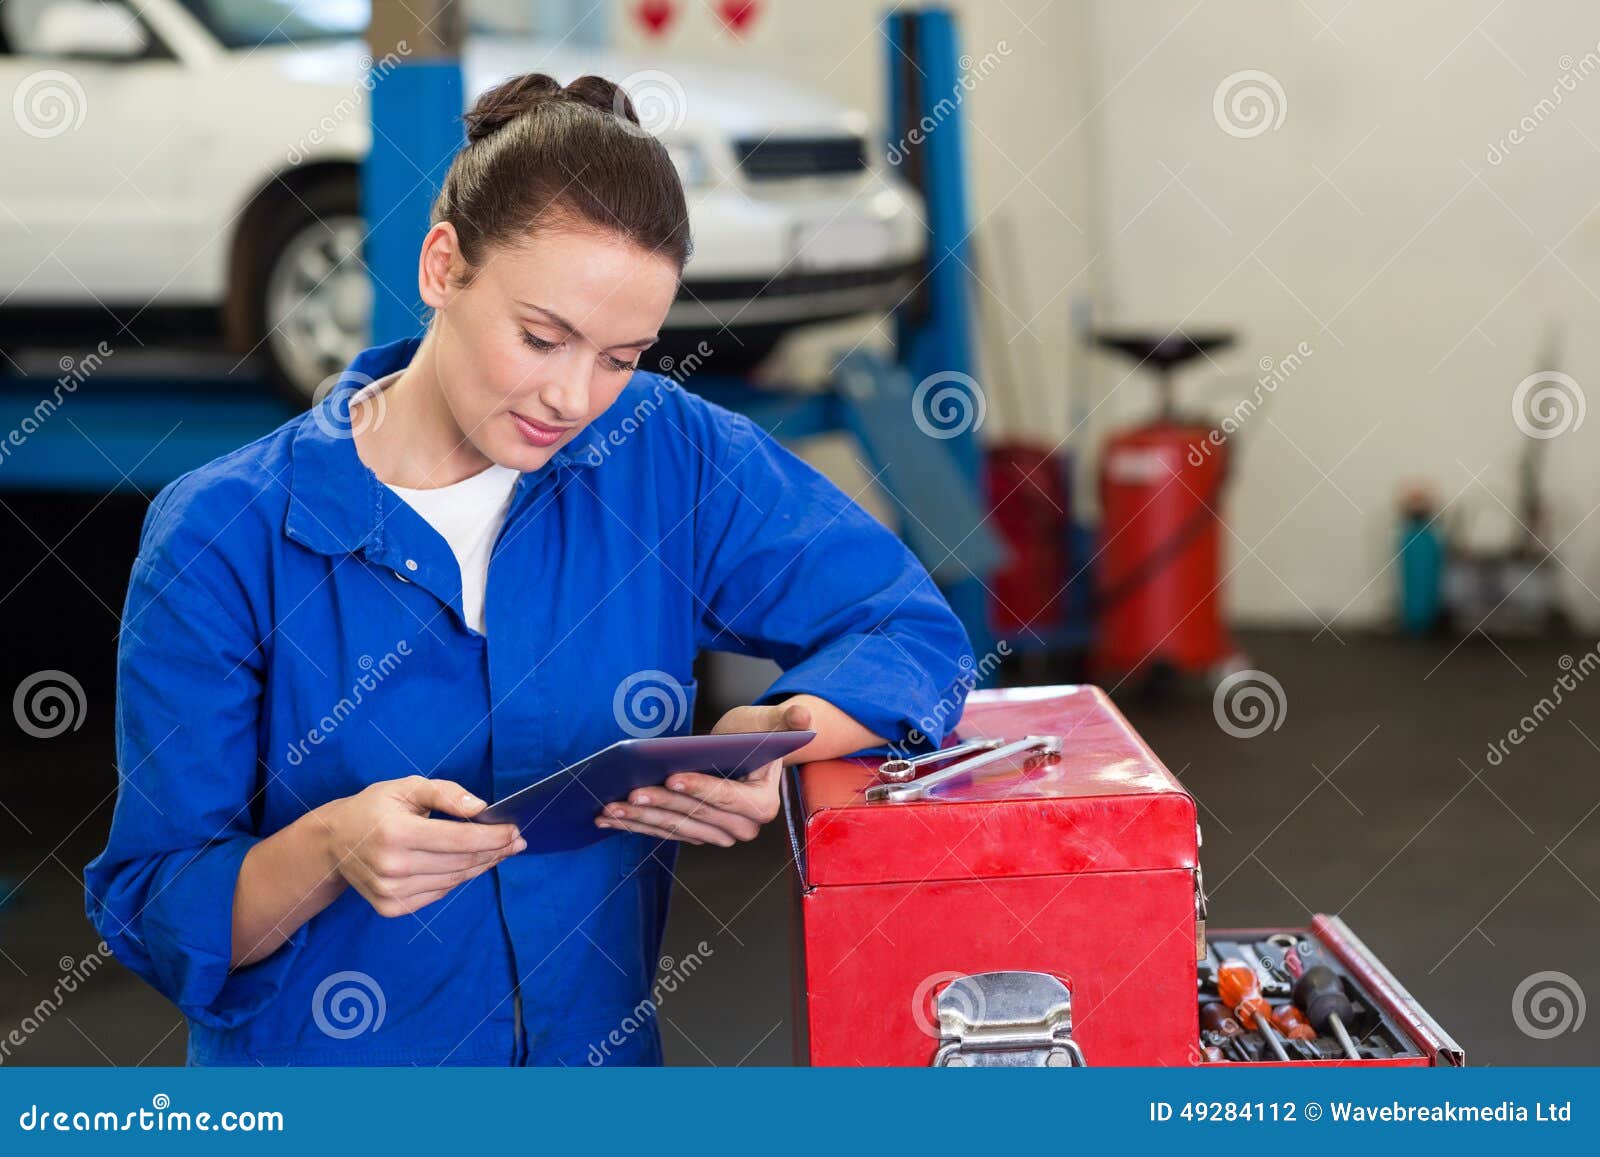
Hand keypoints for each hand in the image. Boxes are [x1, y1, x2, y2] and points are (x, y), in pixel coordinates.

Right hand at [318, 775, 522, 916]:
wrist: (335, 842)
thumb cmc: (375, 808)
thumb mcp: (407, 787)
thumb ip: (446, 793)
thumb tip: (481, 808)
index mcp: (395, 832)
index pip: (459, 839)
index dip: (493, 837)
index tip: (515, 830)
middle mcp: (392, 866)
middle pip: (460, 861)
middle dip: (495, 851)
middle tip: (516, 841)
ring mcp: (390, 891)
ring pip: (454, 879)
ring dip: (482, 865)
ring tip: (501, 852)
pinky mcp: (390, 907)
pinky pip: (439, 892)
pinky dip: (459, 877)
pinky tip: (470, 864)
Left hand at [594, 699, 813, 846]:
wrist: (747, 752)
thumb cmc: (757, 735)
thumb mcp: (771, 723)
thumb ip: (789, 720)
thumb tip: (803, 716)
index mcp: (763, 804)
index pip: (727, 798)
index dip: (700, 789)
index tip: (671, 777)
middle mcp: (743, 827)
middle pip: (696, 816)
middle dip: (661, 805)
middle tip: (630, 792)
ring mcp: (717, 834)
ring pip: (675, 828)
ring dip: (640, 820)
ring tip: (610, 807)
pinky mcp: (695, 833)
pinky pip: (663, 831)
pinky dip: (636, 825)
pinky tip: (610, 817)